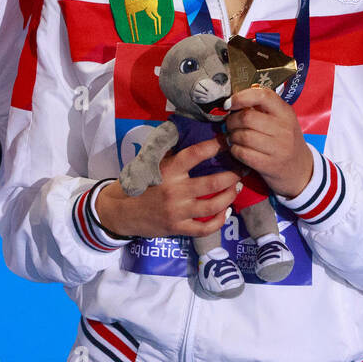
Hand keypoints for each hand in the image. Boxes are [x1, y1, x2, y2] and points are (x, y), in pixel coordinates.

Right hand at [96, 138, 240, 238]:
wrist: (121, 211)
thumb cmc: (139, 183)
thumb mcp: (151, 163)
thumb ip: (171, 152)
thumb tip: (192, 133)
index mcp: (168, 170)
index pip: (196, 153)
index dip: (215, 145)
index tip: (228, 140)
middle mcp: (175, 190)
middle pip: (213, 182)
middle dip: (232, 175)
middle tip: (241, 169)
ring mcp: (177, 211)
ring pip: (213, 205)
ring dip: (230, 196)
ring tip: (237, 188)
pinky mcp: (178, 228)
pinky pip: (204, 228)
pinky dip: (219, 220)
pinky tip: (225, 212)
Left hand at [224, 86, 312, 198]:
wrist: (302, 170)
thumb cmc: (286, 141)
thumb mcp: (282, 121)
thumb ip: (263, 109)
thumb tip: (234, 101)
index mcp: (285, 113)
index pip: (263, 95)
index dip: (241, 97)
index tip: (229, 103)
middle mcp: (284, 129)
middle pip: (247, 117)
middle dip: (232, 120)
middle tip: (230, 124)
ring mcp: (278, 148)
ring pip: (243, 136)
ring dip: (232, 136)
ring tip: (233, 137)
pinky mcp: (269, 165)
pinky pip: (242, 153)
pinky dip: (234, 150)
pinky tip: (237, 149)